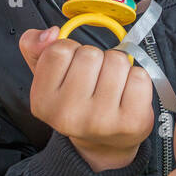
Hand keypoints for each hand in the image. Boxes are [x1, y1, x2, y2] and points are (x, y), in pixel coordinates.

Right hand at [19, 27, 154, 171]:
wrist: (104, 142)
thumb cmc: (76, 102)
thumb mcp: (48, 77)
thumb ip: (36, 47)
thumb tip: (51, 33)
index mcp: (43, 102)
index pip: (59, 50)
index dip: (71, 51)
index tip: (72, 68)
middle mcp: (69, 115)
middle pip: (90, 54)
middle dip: (96, 59)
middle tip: (94, 80)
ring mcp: (101, 120)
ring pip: (117, 61)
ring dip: (117, 67)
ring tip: (111, 87)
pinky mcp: (131, 121)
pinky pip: (139, 76)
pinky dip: (136, 79)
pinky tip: (127, 95)